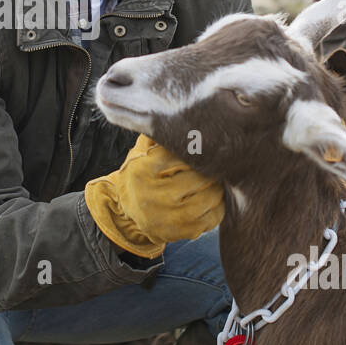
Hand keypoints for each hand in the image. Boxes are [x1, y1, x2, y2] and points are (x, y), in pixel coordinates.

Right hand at [85, 135, 224, 258]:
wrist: (127, 213)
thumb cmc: (139, 175)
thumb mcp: (140, 153)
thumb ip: (156, 135)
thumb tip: (179, 112)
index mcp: (142, 171)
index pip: (177, 154)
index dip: (193, 149)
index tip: (203, 144)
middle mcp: (154, 196)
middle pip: (198, 176)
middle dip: (209, 168)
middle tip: (216, 162)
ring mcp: (169, 218)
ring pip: (210, 196)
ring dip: (216, 186)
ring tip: (214, 179)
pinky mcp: (183, 232)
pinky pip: (214, 216)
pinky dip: (218, 205)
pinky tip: (213, 197)